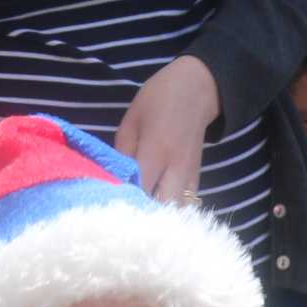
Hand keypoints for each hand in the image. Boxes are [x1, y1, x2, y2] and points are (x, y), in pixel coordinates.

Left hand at [116, 54, 220, 203]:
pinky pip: (185, 204)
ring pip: (175, 211)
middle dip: (142, 214)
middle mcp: (175, 169)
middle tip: (125, 213)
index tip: (109, 205)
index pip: (139, 190)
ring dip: (158, 215)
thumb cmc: (157, 101)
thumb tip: (113, 181)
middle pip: (160, 208)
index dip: (124, 201)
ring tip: (141, 214)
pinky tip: (157, 207)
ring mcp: (189, 177)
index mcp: (156, 152)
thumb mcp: (131, 122)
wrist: (196, 91)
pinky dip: (171, 210)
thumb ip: (121, 154)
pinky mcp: (196, 179)